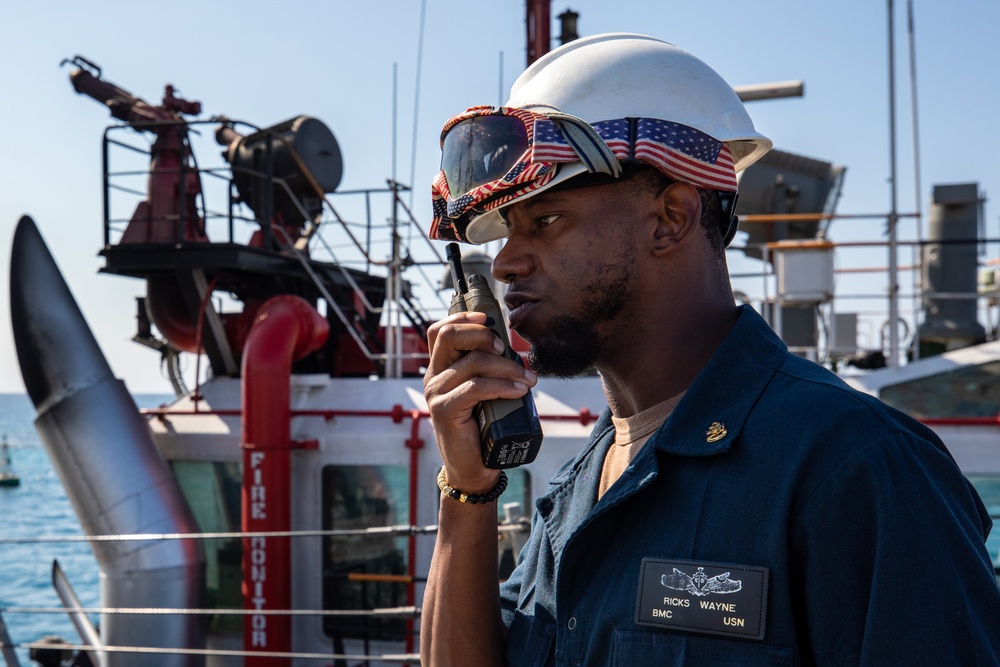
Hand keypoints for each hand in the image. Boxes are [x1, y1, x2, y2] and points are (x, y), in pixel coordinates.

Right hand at [424, 311, 536, 492]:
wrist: (474, 466)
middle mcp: (433, 376)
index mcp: (440, 367)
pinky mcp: (444, 410)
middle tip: (506, 348)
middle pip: (449, 336)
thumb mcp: (484, 391)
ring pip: (472, 362)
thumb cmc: (483, 426)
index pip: (441, 330)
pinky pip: (476, 387)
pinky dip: (503, 386)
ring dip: (507, 367)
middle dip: (482, 335)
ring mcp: (436, 392)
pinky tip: (519, 391)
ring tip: (528, 379)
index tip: (489, 319)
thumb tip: (513, 348)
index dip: (463, 318)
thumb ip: (488, 369)